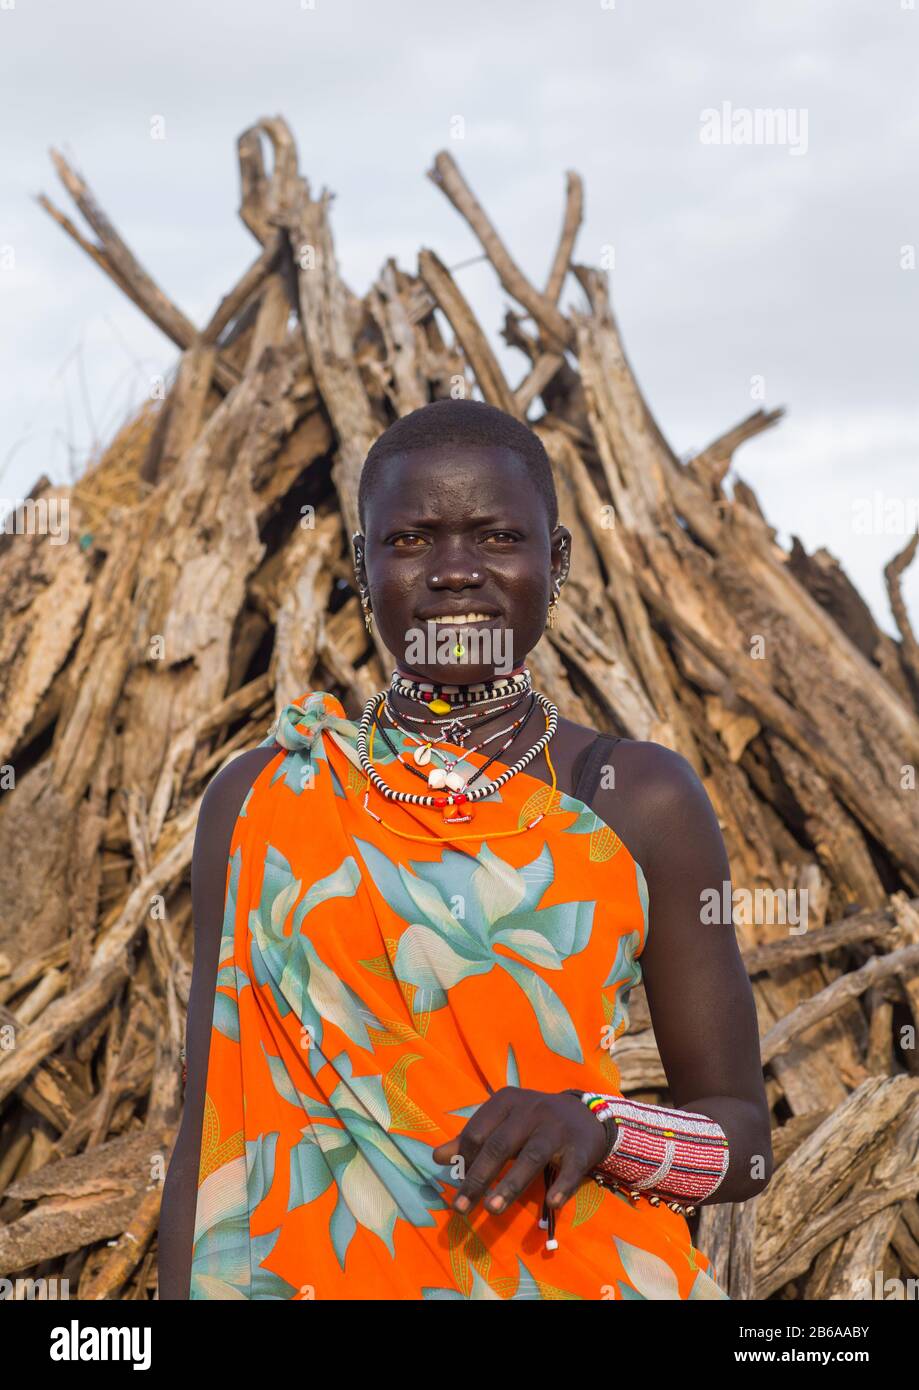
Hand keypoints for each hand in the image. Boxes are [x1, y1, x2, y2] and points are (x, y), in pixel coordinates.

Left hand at [431, 1086, 608, 1216]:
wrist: (584, 1115)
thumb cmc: (533, 1122)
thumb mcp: (502, 1124)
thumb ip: (472, 1140)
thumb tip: (437, 1157)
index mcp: (507, 1101)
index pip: (478, 1131)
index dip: (464, 1158)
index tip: (456, 1183)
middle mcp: (531, 1110)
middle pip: (500, 1146)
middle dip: (478, 1178)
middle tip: (460, 1208)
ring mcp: (557, 1128)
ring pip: (531, 1157)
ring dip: (510, 1185)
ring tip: (491, 1210)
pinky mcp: (580, 1147)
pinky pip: (570, 1169)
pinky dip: (562, 1187)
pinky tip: (551, 1204)